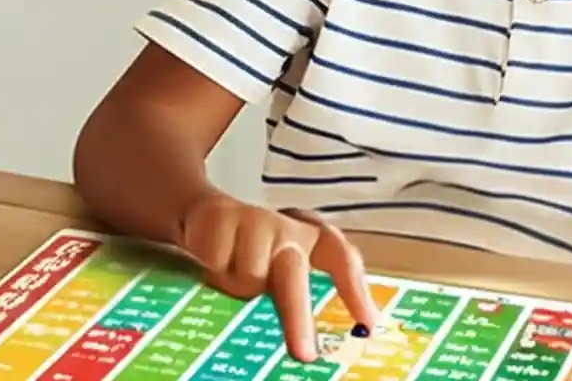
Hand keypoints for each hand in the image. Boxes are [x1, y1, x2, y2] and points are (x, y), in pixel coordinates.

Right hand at [176, 188, 376, 361]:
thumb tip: (308, 351)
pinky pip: (218, 262)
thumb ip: (295, 296)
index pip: (342, 259)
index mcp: (312, 238)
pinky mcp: (223, 216)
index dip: (356, 290)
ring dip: (237, 285)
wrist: (202, 216)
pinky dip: (213, 269)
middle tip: (303, 354)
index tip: (369, 323)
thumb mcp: (279, 270)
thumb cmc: (250, 251)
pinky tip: (211, 259)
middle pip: (295, 274)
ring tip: (230, 274)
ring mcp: (256, 220)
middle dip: (298, 318)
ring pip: (249, 274)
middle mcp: (289, 228)